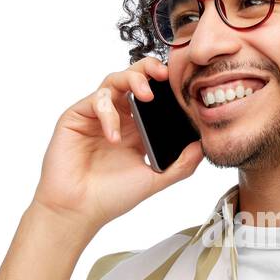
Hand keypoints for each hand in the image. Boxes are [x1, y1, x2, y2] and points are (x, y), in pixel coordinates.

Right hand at [31, 56, 203, 231]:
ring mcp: (96, 115)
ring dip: (132, 81)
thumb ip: (181, 164)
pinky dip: (108, 113)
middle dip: (149, 69)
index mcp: (137, 128)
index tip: (183, 84)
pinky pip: (96, 100)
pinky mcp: (76, 117)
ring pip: (114, 80)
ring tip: (146, 95)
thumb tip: (203, 145)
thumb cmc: (111, 196)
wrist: (79, 210)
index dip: (166, 86)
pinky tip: (114, 137)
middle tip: (165, 74)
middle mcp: (117, 117)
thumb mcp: (154, 179)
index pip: (153, 95)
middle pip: (133, 78)